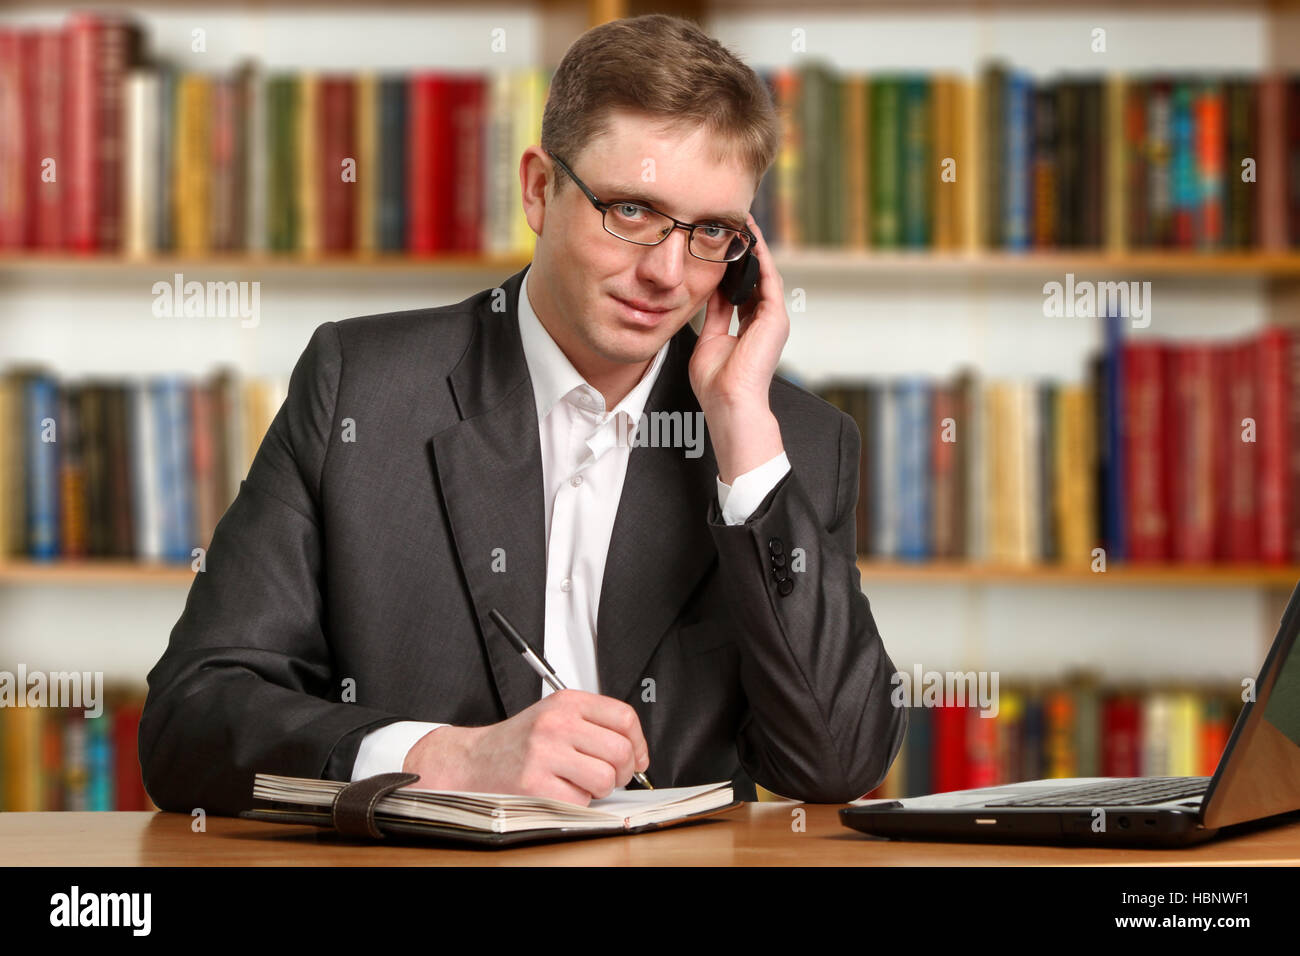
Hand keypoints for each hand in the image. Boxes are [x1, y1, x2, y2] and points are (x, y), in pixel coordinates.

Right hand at [401, 689, 648, 805]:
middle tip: (612, 776)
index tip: (637, 756)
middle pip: (620, 750)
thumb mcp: (555, 716)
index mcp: (566, 703)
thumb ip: (594, 724)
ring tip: (582, 783)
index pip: (624, 717)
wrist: (474, 760)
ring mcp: (545, 754)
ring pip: (605, 778)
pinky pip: (581, 801)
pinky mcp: (535, 784)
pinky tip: (561, 791)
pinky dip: (577, 802)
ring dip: (599, 789)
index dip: (638, 742)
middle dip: (624, 771)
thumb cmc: (520, 742)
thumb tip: (636, 751)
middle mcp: (556, 724)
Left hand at [689, 214, 786, 483]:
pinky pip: (767, 276)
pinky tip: (749, 234)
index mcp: (748, 327)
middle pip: (753, 275)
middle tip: (731, 221)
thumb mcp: (708, 339)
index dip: (729, 265)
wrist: (729, 401)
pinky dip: (759, 254)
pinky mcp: (775, 316)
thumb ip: (712, 314)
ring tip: (741, 219)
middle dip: (743, 249)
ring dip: (753, 245)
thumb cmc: (716, 383)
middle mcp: (764, 319)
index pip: (739, 288)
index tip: (717, 244)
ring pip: (762, 271)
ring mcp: (772, 317)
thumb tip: (707, 291)